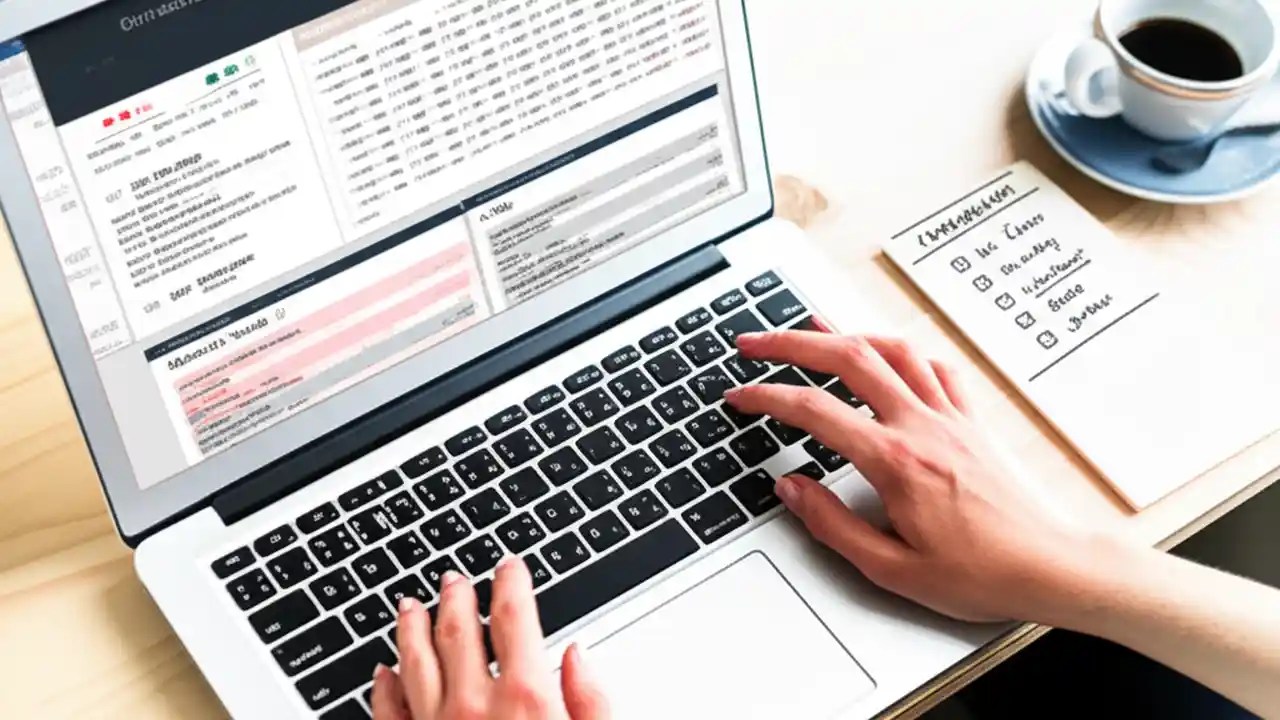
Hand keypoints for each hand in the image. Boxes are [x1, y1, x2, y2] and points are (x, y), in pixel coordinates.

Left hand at [372, 557, 609, 719]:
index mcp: (527, 699)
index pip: (514, 620)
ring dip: (411, 629)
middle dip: (455, 598)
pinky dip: (383, 688)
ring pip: (415, 663)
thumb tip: (579, 657)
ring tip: (409, 606)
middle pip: (457, 632)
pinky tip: (383, 672)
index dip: (512, 584)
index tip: (509, 566)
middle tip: (452, 579)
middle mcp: (475, 707)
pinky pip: (388, 712)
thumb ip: (592, 701)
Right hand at [724, 328, 1126, 625]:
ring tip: (814, 327)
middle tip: (756, 342)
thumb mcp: (892, 569)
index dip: (766, 396)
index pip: (814, 411)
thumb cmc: (981, 573)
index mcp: (895, 461)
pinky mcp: (973, 422)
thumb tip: (791, 489)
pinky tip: (888, 355)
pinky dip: (902, 352)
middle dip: (792, 342)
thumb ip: (832, 525)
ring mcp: (950, 417)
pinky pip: (936, 368)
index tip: (739, 396)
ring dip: (847, 333)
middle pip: (848, 358)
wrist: (1051, 567)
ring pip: (893, 351)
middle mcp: (922, 426)